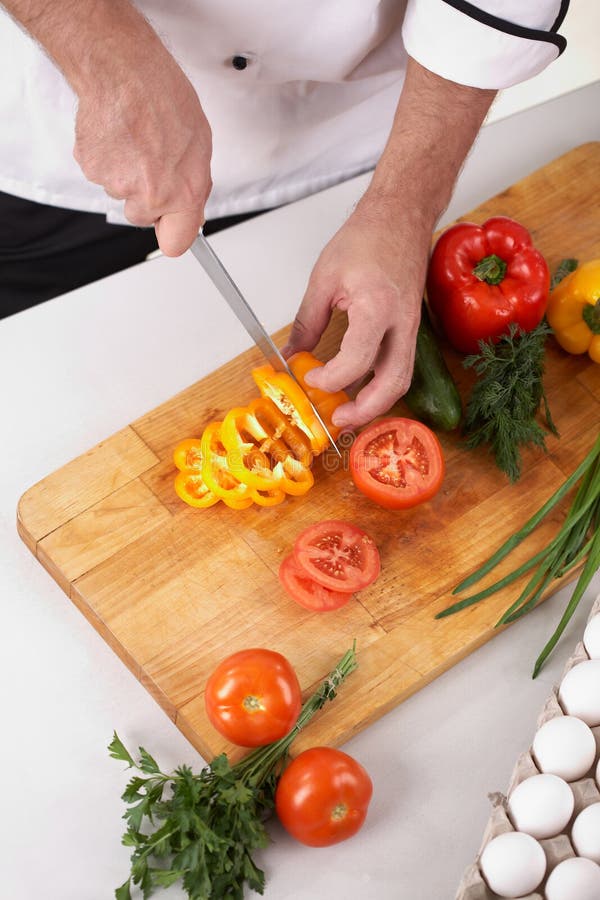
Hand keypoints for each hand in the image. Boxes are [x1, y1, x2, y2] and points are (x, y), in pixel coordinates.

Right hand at [73, 39, 211, 255]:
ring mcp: (117, 184)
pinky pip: (100, 172)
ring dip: (126, 171)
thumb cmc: (164, 99)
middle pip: (142, 216)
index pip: (176, 243)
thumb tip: (190, 208)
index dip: (173, 234)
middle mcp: (150, 195)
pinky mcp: (91, 169)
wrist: (124, 70)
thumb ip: (194, 185)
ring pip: (120, 191)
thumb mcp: (200, 146)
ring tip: (136, 137)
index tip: (172, 229)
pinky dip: (107, 156)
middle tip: (151, 161)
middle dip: (146, 197)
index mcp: (182, 194)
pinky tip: (118, 133)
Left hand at [283, 197, 430, 428]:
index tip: (310, 377)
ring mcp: (412, 328)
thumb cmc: (369, 236)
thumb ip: (307, 321)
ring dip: (377, 403)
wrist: (402, 216)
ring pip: (402, 379)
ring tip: (348, 413)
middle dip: (366, 409)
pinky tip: (360, 390)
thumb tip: (291, 354)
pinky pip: (401, 366)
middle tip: (338, 419)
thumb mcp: (325, 278)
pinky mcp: (412, 329)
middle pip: (393, 382)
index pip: (358, 360)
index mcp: (378, 307)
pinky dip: (382, 385)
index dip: (332, 378)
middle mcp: (402, 323)